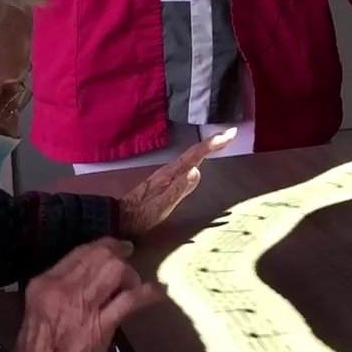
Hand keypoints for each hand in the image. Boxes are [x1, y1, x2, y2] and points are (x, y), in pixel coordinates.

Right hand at [8, 238, 162, 351]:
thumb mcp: (33, 310)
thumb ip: (54, 291)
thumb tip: (78, 279)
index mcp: (43, 284)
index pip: (78, 252)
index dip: (100, 245)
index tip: (111, 247)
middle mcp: (64, 288)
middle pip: (100, 256)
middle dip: (118, 253)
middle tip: (128, 256)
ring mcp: (85, 305)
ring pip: (116, 271)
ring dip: (130, 274)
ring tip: (134, 282)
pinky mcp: (103, 324)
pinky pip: (131, 300)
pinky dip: (148, 294)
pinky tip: (158, 293)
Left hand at [119, 129, 234, 237]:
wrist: (120, 218)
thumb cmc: (141, 215)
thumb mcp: (161, 206)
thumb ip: (178, 189)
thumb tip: (196, 171)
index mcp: (171, 173)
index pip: (195, 154)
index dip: (213, 144)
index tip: (230, 134)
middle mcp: (170, 170)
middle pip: (194, 152)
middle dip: (213, 142)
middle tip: (231, 135)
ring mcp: (167, 174)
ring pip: (190, 156)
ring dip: (206, 148)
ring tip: (221, 143)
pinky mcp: (166, 180)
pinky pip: (187, 164)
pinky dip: (198, 158)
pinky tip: (200, 161)